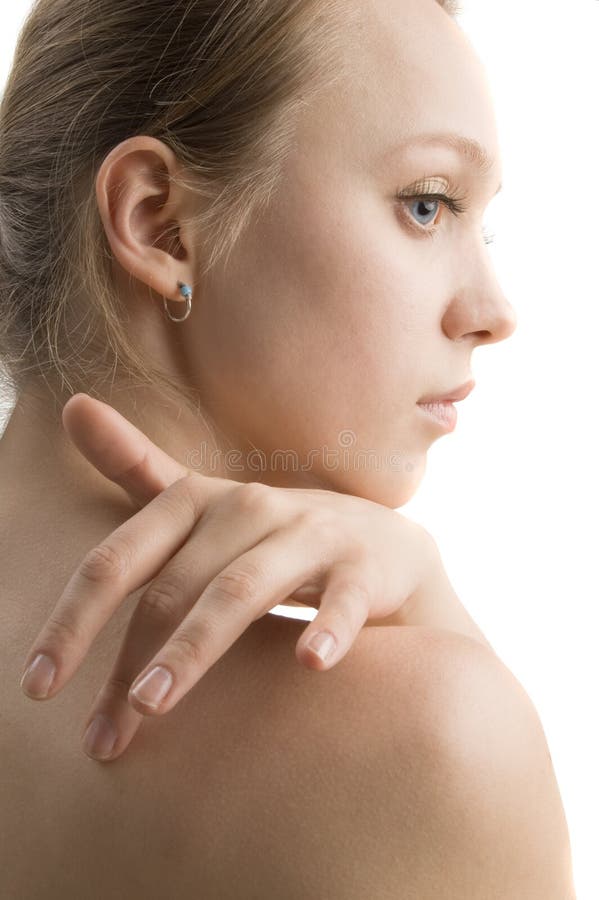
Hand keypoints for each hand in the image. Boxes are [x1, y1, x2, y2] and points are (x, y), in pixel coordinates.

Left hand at [19, 394, 442, 759]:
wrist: (380, 543)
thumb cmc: (271, 535)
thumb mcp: (201, 500)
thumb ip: (136, 466)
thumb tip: (71, 406)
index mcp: (197, 500)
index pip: (118, 559)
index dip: (72, 620)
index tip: (38, 686)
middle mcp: (248, 508)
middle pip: (173, 586)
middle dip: (130, 662)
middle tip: (101, 738)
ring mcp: (308, 534)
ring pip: (240, 590)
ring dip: (194, 647)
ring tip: (152, 703)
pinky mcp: (362, 567)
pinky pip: (343, 599)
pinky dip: (328, 628)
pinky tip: (310, 663)